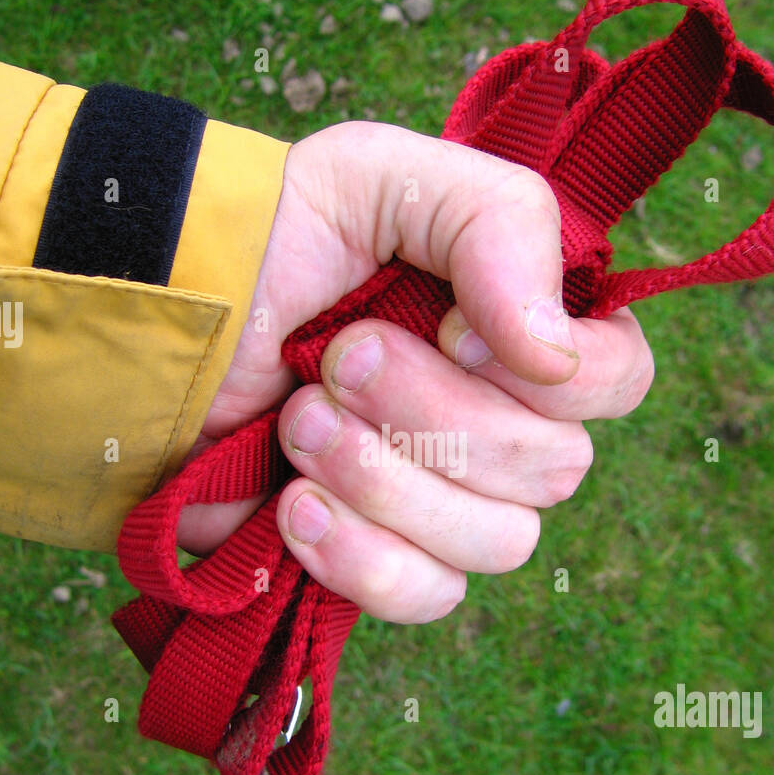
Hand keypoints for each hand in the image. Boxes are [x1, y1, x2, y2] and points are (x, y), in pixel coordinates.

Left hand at [177, 121, 653, 619]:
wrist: (156, 318)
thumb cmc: (273, 236)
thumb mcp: (384, 176)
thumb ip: (501, 227)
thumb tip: (555, 355)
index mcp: (516, 333)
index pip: (617, 379)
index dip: (554, 374)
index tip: (449, 329)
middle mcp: (498, 423)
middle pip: (552, 470)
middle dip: (431, 416)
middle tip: (335, 360)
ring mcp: (440, 503)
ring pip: (494, 543)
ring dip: (384, 478)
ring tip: (297, 423)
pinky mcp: (374, 562)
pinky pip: (425, 597)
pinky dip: (361, 557)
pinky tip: (294, 509)